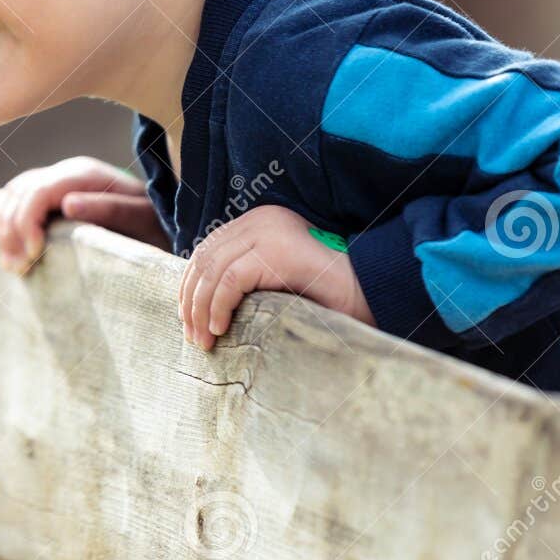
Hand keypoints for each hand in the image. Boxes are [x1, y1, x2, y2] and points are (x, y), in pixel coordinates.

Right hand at [0, 156, 169, 274]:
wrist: (163, 219)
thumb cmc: (156, 222)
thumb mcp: (142, 219)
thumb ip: (108, 210)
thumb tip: (67, 204)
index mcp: (84, 175)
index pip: (37, 191)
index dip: (26, 222)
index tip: (33, 256)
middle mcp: (66, 172)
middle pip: (19, 193)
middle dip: (11, 231)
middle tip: (19, 269)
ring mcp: (57, 182)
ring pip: (12, 196)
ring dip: (5, 229)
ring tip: (13, 265)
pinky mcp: (52, 196)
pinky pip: (17, 202)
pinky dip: (8, 225)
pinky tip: (13, 251)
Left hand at [179, 204, 373, 349]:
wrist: (371, 291)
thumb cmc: (326, 294)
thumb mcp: (276, 280)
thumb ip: (246, 278)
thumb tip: (200, 303)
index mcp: (259, 221)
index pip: (209, 249)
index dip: (191, 284)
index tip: (188, 317)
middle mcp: (261, 219)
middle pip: (205, 258)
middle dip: (192, 300)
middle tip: (192, 336)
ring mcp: (268, 231)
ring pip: (213, 271)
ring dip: (201, 309)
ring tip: (204, 340)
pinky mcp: (276, 250)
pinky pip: (230, 280)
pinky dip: (218, 306)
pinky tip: (220, 328)